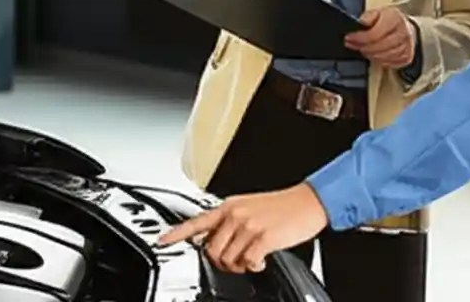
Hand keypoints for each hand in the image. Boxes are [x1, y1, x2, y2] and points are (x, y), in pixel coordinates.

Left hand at [156, 184, 328, 273]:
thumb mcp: (249, 207)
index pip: (196, 222)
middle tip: (236, 261)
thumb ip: (230, 221)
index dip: (176, 234)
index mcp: (229, 206)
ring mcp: (248, 225)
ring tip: (251, 259)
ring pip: (228, 259)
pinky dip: (254, 267)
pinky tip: (261, 261)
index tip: (162, 242)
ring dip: (239, 265)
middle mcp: (235, 214)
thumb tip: (215, 241)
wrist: (308, 202)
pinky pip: (248, 263)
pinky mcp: (263, 237)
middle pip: (212, 250)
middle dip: (221, 262)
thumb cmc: (282, 207)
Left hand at [345, 7, 415, 68]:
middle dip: (363, 47)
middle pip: (380, 46)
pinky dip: (379, 60)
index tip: (349, 38)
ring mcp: (408, 46)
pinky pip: (390, 63)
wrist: (406, 26)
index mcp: (395, 18)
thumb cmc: (389, 19)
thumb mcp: (377, 12)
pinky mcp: (407, 57)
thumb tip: (360, 23)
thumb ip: (368, 16)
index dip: (360, 38)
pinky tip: (373, 54)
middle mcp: (404, 32)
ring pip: (384, 56)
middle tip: (352, 44)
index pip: (375, 33)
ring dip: (370, 54)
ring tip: (362, 49)